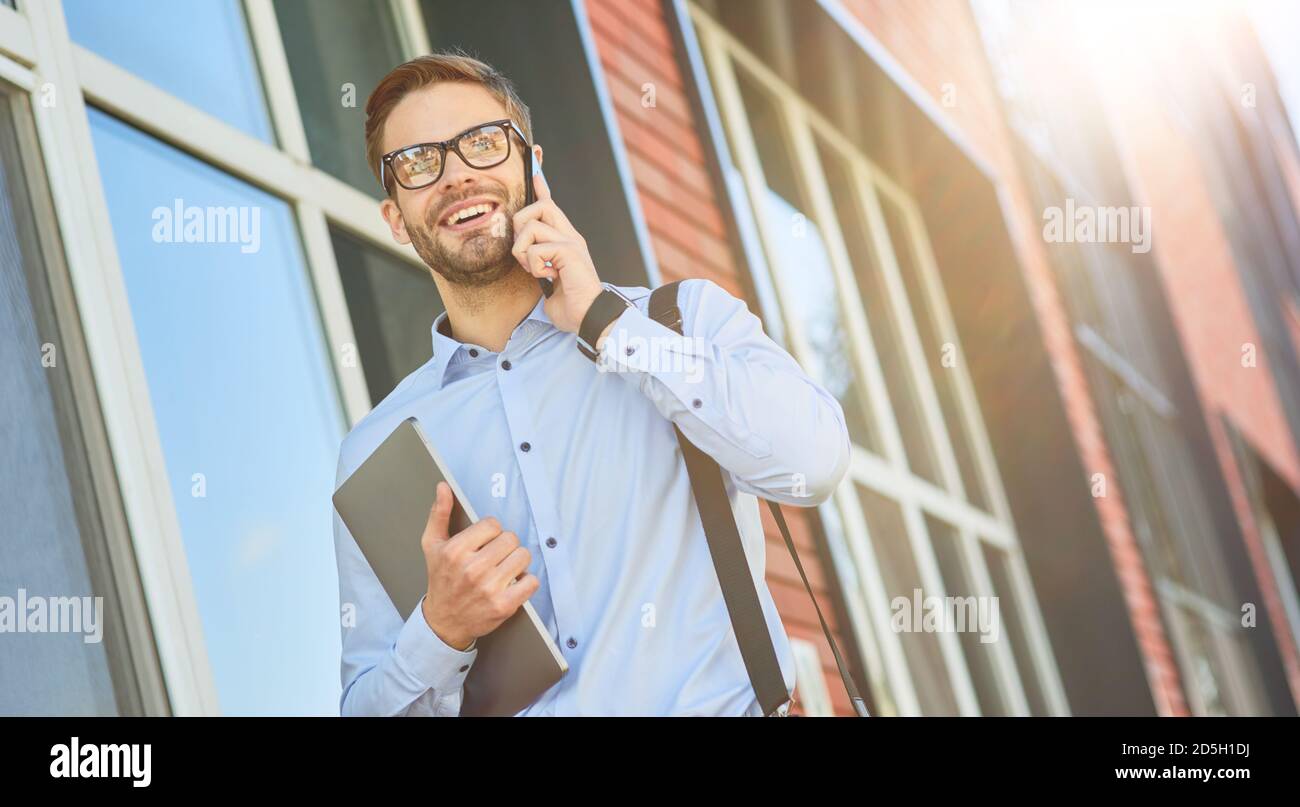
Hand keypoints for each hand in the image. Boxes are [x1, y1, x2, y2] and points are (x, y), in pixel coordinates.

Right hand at [419, 482, 539, 649]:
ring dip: (517, 561)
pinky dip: (526, 581)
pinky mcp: (504, 605)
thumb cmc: (440, 579)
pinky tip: (513, 583)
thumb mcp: (432, 545)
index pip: (492, 524)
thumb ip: (439, 514)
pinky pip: (531, 581)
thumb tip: (444, 487)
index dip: (491, 531)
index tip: (483, 542)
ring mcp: (489, 588)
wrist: (443, 621)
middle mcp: (472, 569)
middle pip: (511, 538)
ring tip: (504, 569)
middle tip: (495, 556)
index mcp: (456, 551)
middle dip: (505, 545)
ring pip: (523, 556)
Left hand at [511, 171, 603, 332]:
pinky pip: (536, 249)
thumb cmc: (572, 305)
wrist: (589, 318)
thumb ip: (538, 265)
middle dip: (520, 225)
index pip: (551, 205)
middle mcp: (570, 236)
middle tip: (525, 252)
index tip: (535, 167)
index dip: (541, 186)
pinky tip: (548, 277)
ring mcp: (571, 242)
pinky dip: (535, 266)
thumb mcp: (549, 281)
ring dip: (523, 251)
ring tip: (537, 270)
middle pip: (539, 206)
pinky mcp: (570, 252)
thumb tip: (526, 259)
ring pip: (531, 226)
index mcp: (566, 240)